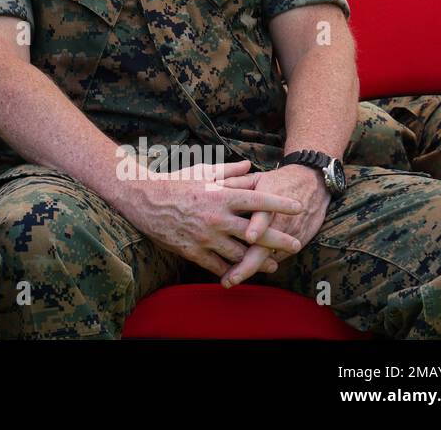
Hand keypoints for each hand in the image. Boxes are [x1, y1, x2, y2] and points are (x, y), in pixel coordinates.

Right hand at [117, 159, 304, 279]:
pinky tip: (242, 274)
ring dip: (259, 261)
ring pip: (240, 254)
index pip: (257, 200)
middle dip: (279, 240)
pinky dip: (231, 272)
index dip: (280, 203)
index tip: (298, 206)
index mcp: (220, 195)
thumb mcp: (201, 171)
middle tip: (296, 244)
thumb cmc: (174, 182)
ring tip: (273, 265)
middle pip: (256, 233)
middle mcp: (217, 217)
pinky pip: (217, 266)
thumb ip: (229, 171)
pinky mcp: (192, 251)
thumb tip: (250, 165)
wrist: (143, 199)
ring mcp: (205, 236)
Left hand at [223, 164, 329, 287]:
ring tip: (231, 280)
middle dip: (248, 265)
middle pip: (265, 246)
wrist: (313, 185)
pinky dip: (262, 264)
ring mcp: (289, 234)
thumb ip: (236, 183)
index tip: (248, 237)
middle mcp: (280, 221)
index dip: (258, 226)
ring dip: (252, 269)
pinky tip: (244, 272)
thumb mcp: (257, 179)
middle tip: (230, 278)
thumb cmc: (278, 181)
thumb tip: (213, 184)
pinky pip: (276, 257)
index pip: (264, 215)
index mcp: (269, 202)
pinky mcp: (296, 242)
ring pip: (269, 257)